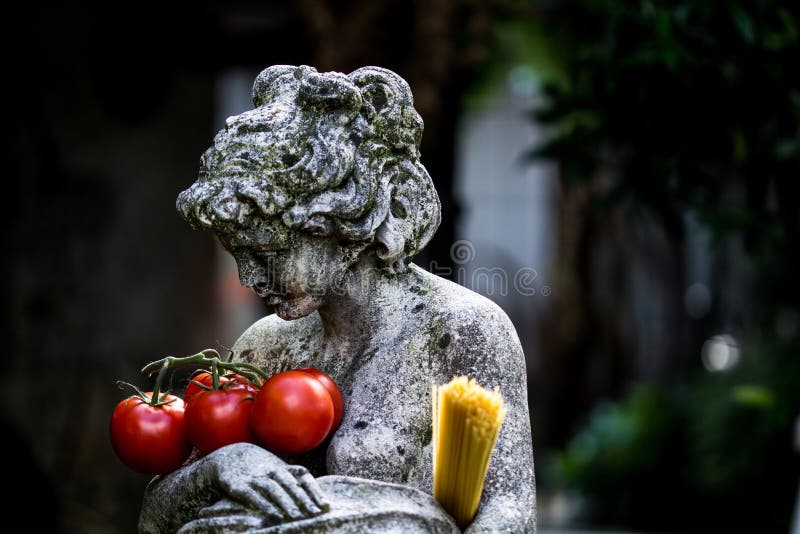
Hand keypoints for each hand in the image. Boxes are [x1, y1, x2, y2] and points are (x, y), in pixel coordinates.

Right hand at [206, 442, 328, 522]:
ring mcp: (255, 477)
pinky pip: (251, 495)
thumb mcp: (279, 472)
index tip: (325, 505)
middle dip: (303, 499)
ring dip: (285, 502)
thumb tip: (321, 501)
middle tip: (314, 513)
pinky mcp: (237, 485)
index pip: (303, 476)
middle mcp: (271, 470)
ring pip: (272, 488)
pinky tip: (272, 515)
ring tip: (296, 517)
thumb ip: (296, 482)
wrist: (228, 457)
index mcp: (283, 467)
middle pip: (290, 484)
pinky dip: (262, 505)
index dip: (314, 490)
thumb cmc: (261, 470)